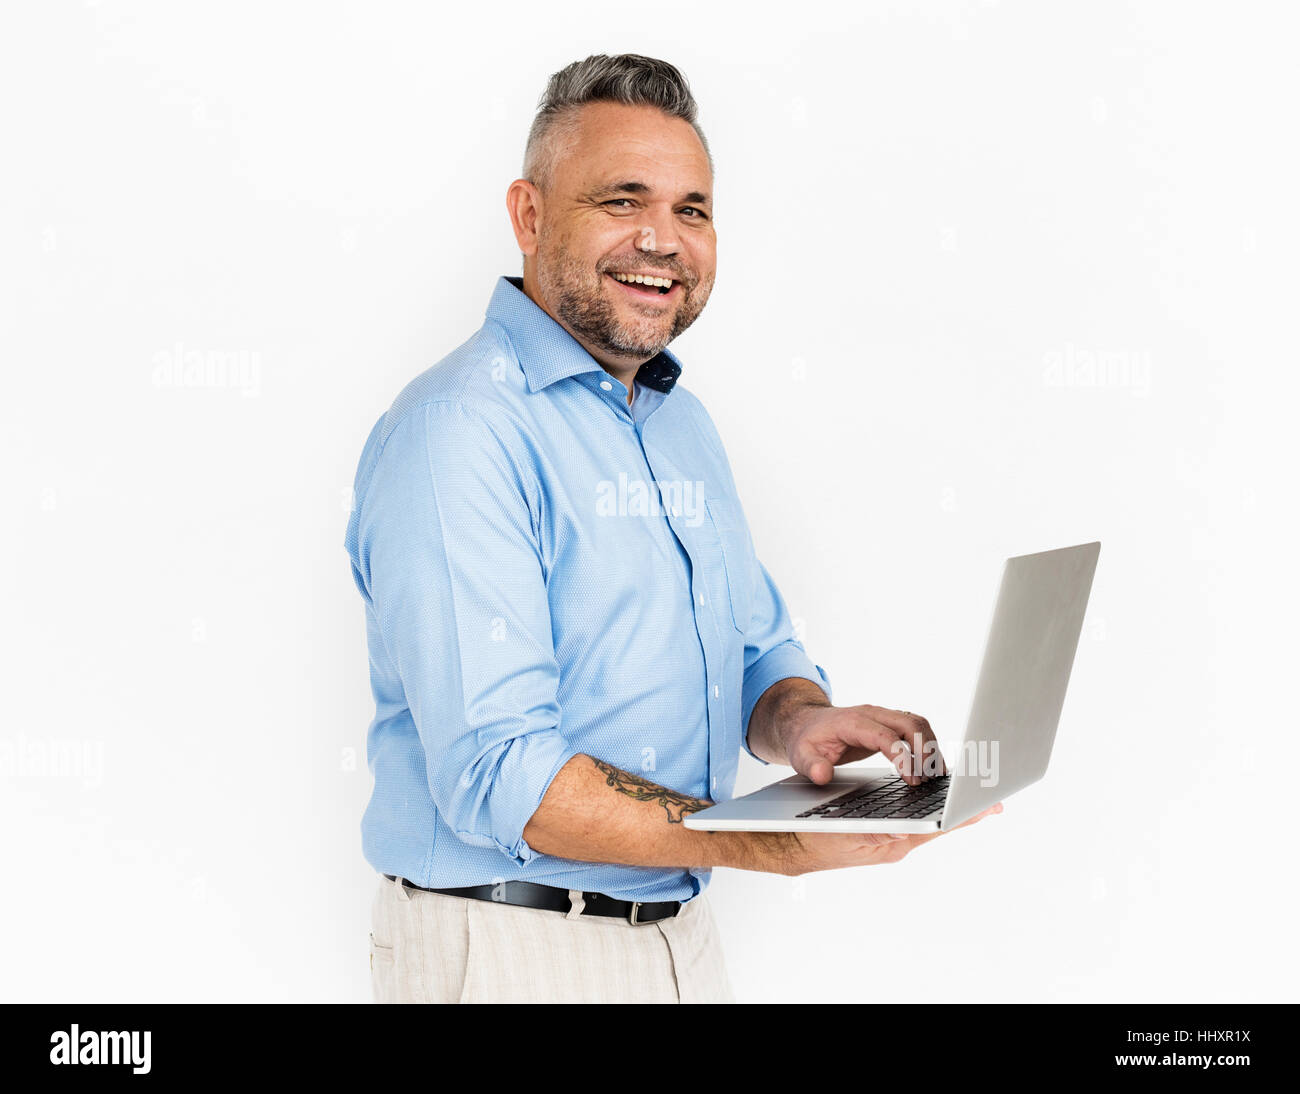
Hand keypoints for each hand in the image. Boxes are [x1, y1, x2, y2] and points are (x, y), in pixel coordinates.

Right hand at [757, 803, 1002, 876]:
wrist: (789, 845)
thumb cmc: (811, 838)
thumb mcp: (842, 831)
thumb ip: (878, 831)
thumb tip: (910, 830)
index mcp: (890, 843)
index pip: (936, 827)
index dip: (963, 815)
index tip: (989, 807)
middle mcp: (895, 843)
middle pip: (937, 824)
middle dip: (964, 812)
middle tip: (994, 802)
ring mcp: (889, 840)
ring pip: (926, 821)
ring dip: (949, 809)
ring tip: (976, 801)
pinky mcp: (881, 834)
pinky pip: (912, 821)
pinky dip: (929, 811)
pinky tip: (939, 803)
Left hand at [784, 702, 946, 785]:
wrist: (807, 722)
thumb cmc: (807, 740)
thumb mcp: (800, 755)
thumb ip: (811, 765)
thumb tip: (822, 775)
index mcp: (852, 722)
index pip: (885, 736)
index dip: (902, 756)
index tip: (912, 779)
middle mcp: (872, 715)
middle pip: (909, 724)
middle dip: (925, 751)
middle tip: (929, 780)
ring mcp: (882, 717)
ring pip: (917, 723)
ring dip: (931, 747)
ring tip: (937, 776)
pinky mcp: (889, 724)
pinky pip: (916, 729)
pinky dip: (928, 744)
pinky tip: (933, 766)